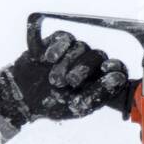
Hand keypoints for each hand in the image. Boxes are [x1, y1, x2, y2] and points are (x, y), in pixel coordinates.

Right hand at [0, 29, 128, 123]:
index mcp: (99, 80)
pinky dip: (58, 48)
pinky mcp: (59, 41)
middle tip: (71, 82)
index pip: (116, 68)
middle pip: (98, 55)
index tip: (106, 70)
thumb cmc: (55, 103)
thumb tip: (119, 78)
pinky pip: (65, 38)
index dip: (115, 67)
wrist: (25, 95)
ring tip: (54, 79)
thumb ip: (100, 93)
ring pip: (81, 47)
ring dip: (67, 63)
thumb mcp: (78, 106)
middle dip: (84, 69)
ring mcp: (75, 51)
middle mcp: (90, 63)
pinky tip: (48, 59)